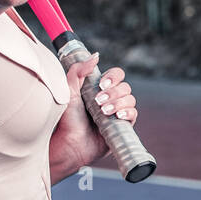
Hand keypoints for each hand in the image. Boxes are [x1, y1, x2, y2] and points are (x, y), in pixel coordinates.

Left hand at [53, 53, 138, 168]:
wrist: (69, 143)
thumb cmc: (67, 119)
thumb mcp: (68, 91)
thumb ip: (78, 71)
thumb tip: (95, 56)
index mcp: (99, 88)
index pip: (117, 75)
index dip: (113, 77)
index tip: (102, 84)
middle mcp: (110, 99)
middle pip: (125, 87)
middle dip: (113, 93)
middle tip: (98, 101)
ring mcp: (117, 113)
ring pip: (130, 100)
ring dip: (118, 103)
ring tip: (103, 111)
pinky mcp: (121, 127)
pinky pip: (133, 115)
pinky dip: (127, 113)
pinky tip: (117, 116)